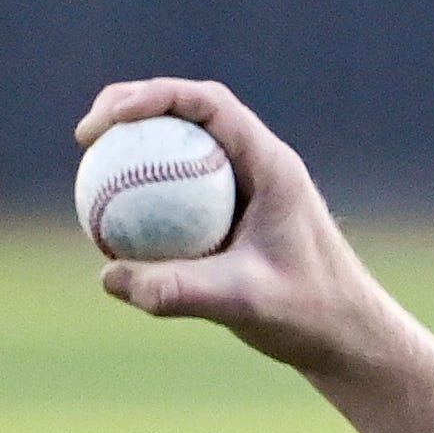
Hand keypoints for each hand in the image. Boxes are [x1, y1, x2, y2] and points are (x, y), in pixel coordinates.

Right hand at [75, 78, 391, 374]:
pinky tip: (110, 226)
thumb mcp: (246, 303)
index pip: (210, 104)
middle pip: (190, 113)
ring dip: (138, 149)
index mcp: (273, 166)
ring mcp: (249, 190)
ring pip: (184, 150)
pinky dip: (147, 196)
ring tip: (89, 172)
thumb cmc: (311, 315)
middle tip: (85, 137)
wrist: (347, 336)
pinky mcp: (236, 217)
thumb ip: (181, 289)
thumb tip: (109, 275)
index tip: (107, 122)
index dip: (153, 96)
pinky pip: (183, 192)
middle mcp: (261, 167)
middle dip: (132, 108)